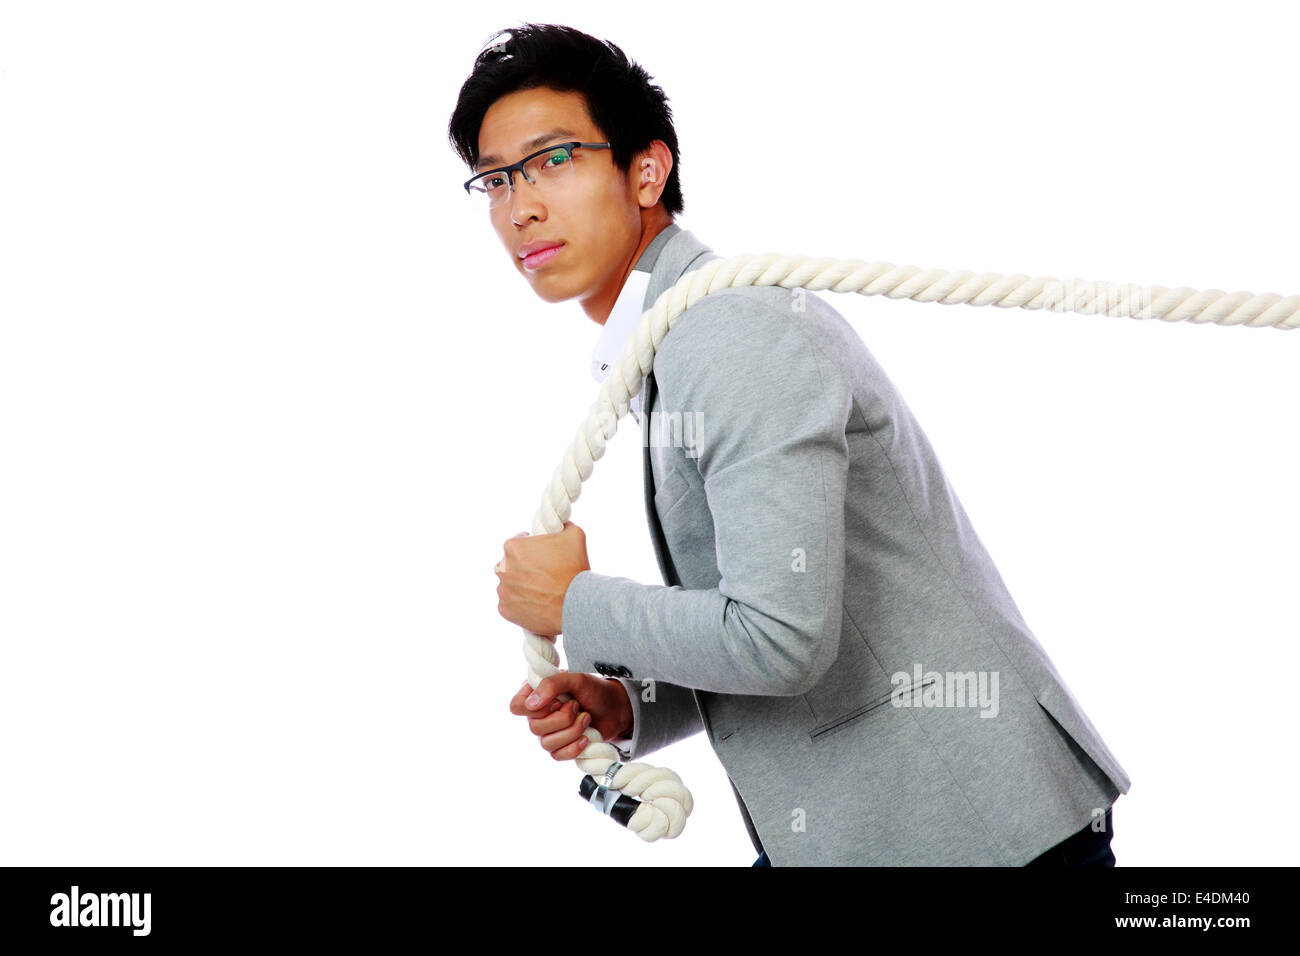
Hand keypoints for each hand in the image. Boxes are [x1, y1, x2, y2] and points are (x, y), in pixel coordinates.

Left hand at [494, 522, 589, 637]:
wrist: (575, 606)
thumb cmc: (573, 569)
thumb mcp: (574, 535)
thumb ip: (563, 525)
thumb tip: (562, 523)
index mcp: (512, 547)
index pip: (519, 541)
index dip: (533, 545)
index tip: (544, 553)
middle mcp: (502, 568)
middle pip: (511, 563)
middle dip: (524, 565)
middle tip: (544, 572)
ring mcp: (502, 591)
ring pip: (509, 583)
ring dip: (521, 584)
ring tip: (542, 590)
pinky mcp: (504, 610)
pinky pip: (510, 603)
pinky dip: (520, 603)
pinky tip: (537, 602)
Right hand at [508, 672, 633, 760]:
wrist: (615, 708)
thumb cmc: (594, 690)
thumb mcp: (575, 679)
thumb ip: (552, 684)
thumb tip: (532, 703)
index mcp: (537, 694)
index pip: (517, 706)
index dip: (534, 708)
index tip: (557, 701)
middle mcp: (539, 715)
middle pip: (534, 727)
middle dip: (562, 718)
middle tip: (578, 706)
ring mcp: (549, 733)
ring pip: (547, 743)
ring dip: (572, 731)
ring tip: (586, 718)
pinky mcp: (561, 748)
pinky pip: (558, 755)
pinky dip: (574, 747)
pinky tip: (586, 736)